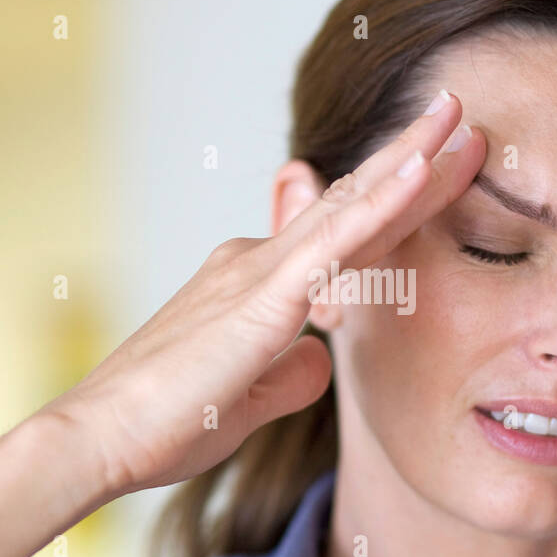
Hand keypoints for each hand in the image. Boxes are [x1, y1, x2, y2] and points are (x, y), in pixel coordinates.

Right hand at [41, 91, 484, 501]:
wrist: (97, 440)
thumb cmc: (164, 426)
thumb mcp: (248, 400)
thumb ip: (289, 372)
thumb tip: (322, 357)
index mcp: (256, 287)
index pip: (342, 241)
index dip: (395, 207)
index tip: (441, 175)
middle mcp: (256, 264)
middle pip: (352, 209)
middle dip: (412, 162)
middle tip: (459, 118)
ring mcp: (257, 274)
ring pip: (348, 209)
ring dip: (408, 159)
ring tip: (454, 116)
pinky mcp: (261, 298)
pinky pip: (334, 243)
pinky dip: (380, 205)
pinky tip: (420, 171)